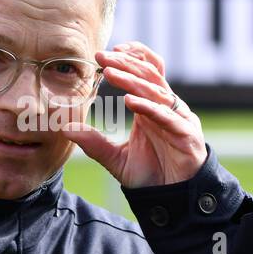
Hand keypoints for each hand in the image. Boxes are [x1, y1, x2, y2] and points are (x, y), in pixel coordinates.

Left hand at [61, 41, 206, 188]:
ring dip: (133, 81)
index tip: (105, 53)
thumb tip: (65, 129)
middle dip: (126, 63)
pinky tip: (130, 101)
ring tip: (110, 73)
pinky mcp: (187, 136)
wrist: (173, 200)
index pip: (145, 71)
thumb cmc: (151, 175)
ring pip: (157, 91)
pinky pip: (168, 117)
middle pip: (149, 74)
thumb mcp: (116, 158)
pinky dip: (150, 108)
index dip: (130, 57)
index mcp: (152, 107)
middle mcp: (167, 108)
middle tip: (102, 56)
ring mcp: (179, 120)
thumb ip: (94, 143)